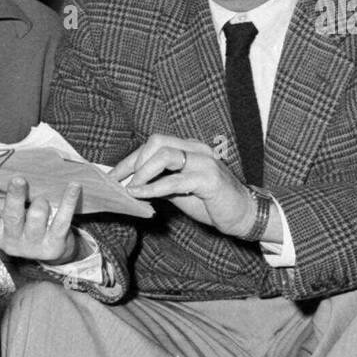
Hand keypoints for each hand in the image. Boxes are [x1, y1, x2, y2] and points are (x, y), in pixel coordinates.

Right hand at [0, 176, 81, 264]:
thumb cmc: (17, 225)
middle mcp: (12, 241)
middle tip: (18, 180)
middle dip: (14, 198)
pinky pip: (63, 220)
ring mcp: (34, 244)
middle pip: (12, 216)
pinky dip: (68, 202)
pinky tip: (73, 186)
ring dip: (40, 203)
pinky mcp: (56, 245)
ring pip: (36, 218)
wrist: (50, 251)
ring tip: (42, 196)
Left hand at [112, 135, 254, 236]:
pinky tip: (141, 195)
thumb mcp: (179, 189)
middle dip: (134, 162)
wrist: (243, 215)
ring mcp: (205, 162)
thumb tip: (130, 184)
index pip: (153, 144)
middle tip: (122, 182)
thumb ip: (159, 182)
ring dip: (142, 173)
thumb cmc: (210, 202)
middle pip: (157, 142)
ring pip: (165, 156)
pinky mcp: (209, 180)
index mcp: (189, 148)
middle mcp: (197, 149)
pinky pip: (174, 180)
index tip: (113, 175)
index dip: (130, 159)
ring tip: (131, 189)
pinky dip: (153, 188)